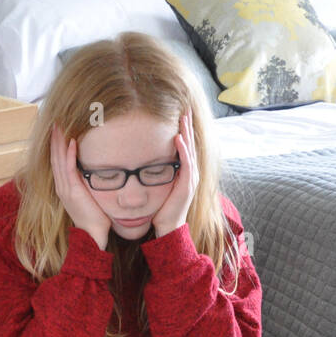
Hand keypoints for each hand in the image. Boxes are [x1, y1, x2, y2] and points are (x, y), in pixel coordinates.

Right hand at [50, 125, 110, 250]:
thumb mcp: (90, 196)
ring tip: (60, 126)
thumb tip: (98, 171)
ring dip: (59, 142)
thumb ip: (89, 184)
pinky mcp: (72, 191)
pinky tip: (72, 142)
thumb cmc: (95, 218)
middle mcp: (61, 186)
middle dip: (55, 139)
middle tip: (56, 121)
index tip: (58, 130)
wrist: (93, 235)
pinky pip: (69, 169)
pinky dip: (70, 154)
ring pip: (59, 160)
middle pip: (55, 157)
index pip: (57, 161)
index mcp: (64, 187)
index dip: (57, 145)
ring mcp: (65, 189)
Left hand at [151, 111, 198, 238]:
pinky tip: (179, 139)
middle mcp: (191, 173)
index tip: (181, 115)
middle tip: (185, 109)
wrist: (168, 227)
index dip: (184, 131)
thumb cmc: (163, 209)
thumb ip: (157, 173)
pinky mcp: (186, 185)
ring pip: (190, 150)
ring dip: (187, 133)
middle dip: (188, 126)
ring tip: (184, 118)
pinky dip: (183, 150)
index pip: (186, 146)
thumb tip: (144, 161)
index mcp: (185, 172)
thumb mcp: (160, 186)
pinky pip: (186, 164)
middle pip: (190, 144)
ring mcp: (190, 179)